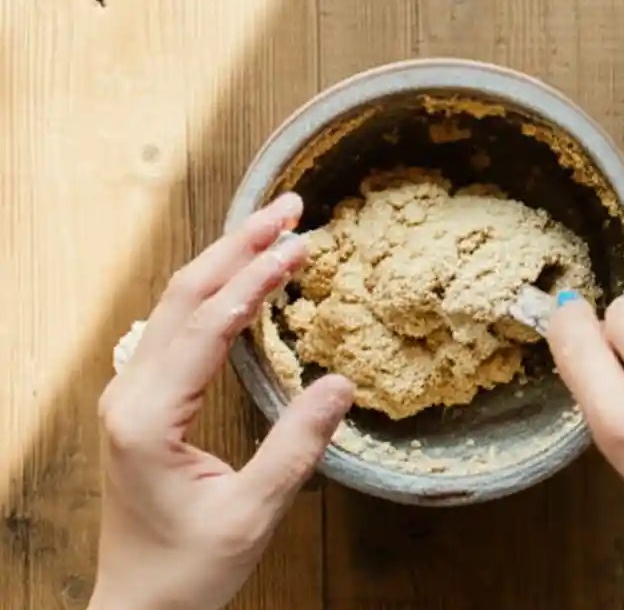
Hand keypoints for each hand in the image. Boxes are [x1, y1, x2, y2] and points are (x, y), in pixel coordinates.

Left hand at [91, 193, 354, 609]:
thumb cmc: (188, 570)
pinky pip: (175, 328)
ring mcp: (129, 396)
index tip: (302, 243)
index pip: (210, 323)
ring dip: (224, 260)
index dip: (258, 277)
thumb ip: (297, 444)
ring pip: (175, 304)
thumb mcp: (253, 513)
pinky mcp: (140, 404)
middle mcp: (130, 394)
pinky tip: (241, 281)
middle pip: (184, 294)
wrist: (138, 608)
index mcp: (150, 416)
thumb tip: (342, 384)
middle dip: (239, 244)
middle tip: (290, 206)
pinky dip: (212, 293)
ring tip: (273, 228)